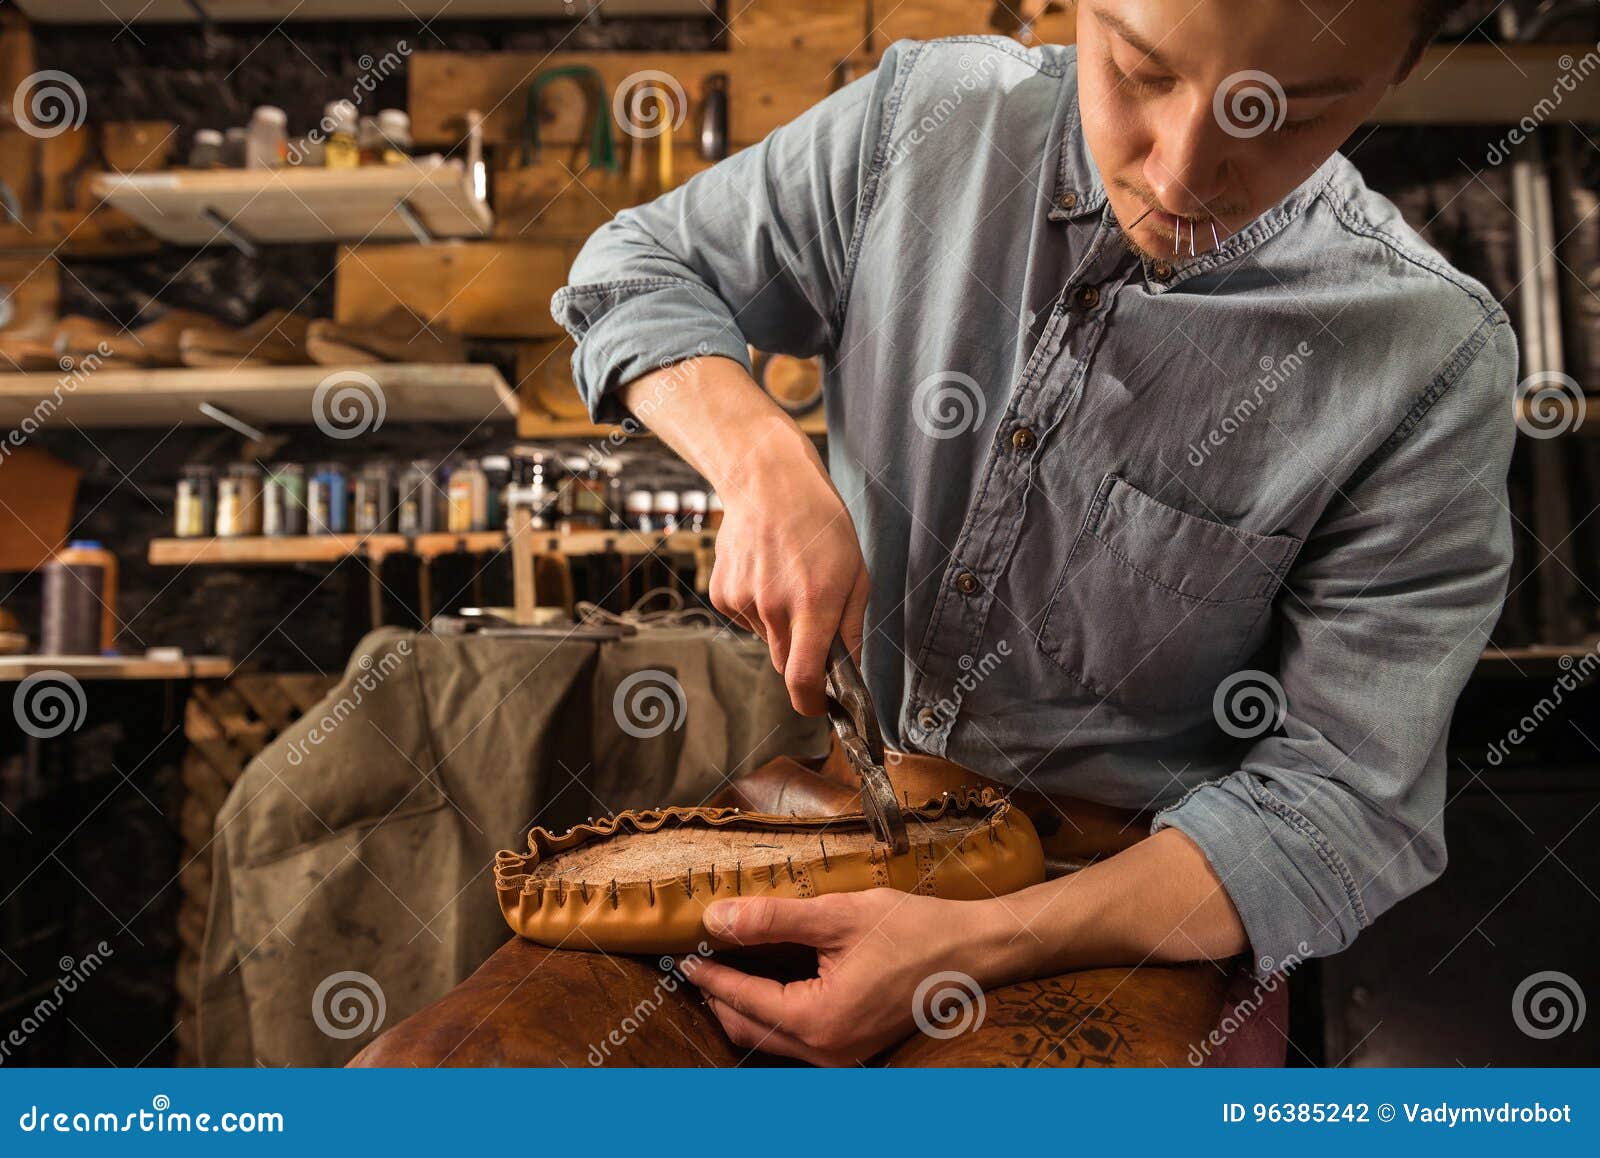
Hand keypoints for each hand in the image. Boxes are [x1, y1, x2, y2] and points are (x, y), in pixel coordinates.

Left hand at [681, 890, 1003, 1065]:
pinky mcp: (852, 1049)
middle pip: (748, 1029)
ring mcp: (841, 1056)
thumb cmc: (913, 930)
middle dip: (717, 996)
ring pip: (769, 1039)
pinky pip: (795, 1038)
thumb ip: (772, 919)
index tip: (681, 954)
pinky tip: (765, 981)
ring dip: (742, 1007)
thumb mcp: (838, 915)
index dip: (708, 975)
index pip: (743, 999)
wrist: (972, 952)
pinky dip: (771, 1013)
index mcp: (820, 1020)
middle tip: (696, 961)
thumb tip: (717, 918)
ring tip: (722, 968)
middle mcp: (826, 1051)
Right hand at [710, 450, 869, 714]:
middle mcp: (773, 606)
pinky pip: (746, 621)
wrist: (768, 483)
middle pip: (786, 664)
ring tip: (788, 579)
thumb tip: (849, 673)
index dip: (811, 703)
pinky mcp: (721, 594)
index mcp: (813, 604)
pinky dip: (758, 609)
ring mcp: (742, 600)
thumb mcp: (856, 574)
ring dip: (781, 625)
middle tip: (813, 616)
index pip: (803, 678)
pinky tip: (766, 573)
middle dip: (803, 655)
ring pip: (768, 640)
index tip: (821, 706)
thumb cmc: (821, 525)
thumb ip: (851, 629)